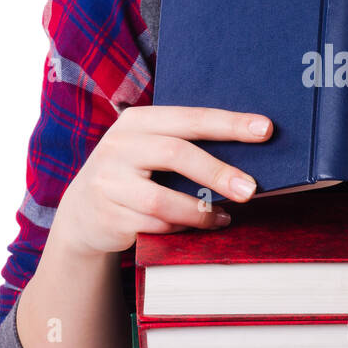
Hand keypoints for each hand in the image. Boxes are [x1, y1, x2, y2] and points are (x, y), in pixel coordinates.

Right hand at [53, 106, 272, 256]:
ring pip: (163, 200)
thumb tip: (248, 149)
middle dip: (218, 172)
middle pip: (176, 154)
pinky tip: (197, 227)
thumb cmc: (132, 174)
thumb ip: (185, 144)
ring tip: (224, 217)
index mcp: (137, 121)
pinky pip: (153, 225)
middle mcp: (118, 146)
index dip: (229, 124)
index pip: (190, 119)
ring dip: (200, 212)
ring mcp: (108, 182)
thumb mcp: (148, 148)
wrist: (82, 212)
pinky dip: (180, 229)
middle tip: (250, 189)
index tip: (265, 130)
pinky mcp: (107, 215)